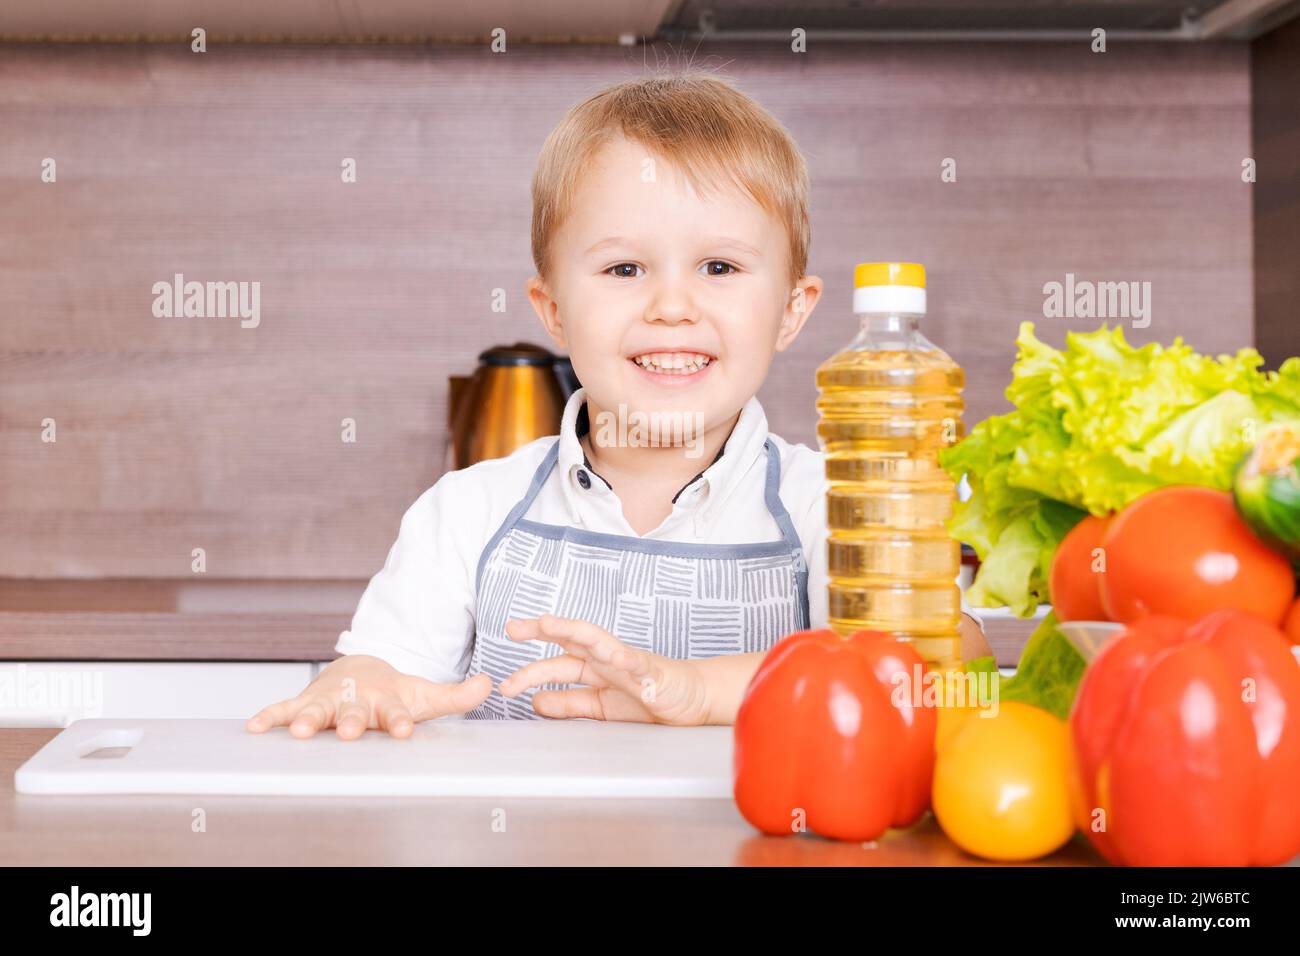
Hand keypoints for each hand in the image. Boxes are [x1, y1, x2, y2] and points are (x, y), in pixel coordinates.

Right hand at [245, 654, 491, 739]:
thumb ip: (457, 696)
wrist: (362, 667)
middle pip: (354, 714)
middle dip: (350, 722)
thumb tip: (490, 684)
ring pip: (317, 711)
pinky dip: (269, 716)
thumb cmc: (394, 692)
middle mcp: (357, 701)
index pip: (397, 714)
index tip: (402, 731)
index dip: (400, 722)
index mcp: (387, 702)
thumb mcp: (425, 695)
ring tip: (296, 731)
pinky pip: (284, 708)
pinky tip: (252, 727)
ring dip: (307, 719)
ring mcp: (330, 701)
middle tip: (347, 731)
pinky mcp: (306, 702)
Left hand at [500, 615, 711, 724]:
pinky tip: (617, 657)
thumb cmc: (647, 699)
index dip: (529, 668)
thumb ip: (569, 703)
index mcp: (593, 668)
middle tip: (511, 628)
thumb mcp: (600, 707)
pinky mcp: (651, 671)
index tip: (503, 679)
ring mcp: (627, 661)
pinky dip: (628, 659)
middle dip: (542, 630)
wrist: (690, 698)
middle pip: (570, 638)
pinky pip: (638, 663)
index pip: (557, 662)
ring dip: (572, 630)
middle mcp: (606, 658)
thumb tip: (535, 701)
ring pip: (598, 640)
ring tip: (549, 624)